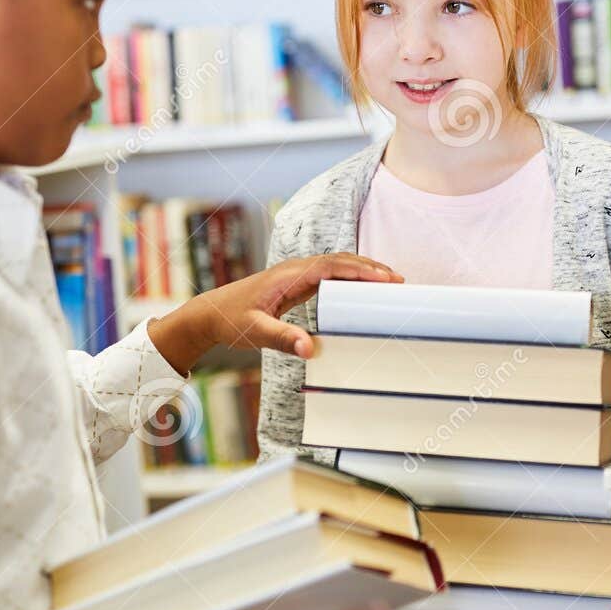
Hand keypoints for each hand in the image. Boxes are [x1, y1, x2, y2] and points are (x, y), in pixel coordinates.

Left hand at [148, 254, 402, 372]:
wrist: (211, 313)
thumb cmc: (231, 320)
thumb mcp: (255, 331)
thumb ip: (282, 338)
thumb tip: (310, 348)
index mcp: (288, 275)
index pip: (331, 266)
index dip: (360, 270)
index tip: (384, 278)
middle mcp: (296, 270)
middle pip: (340, 261)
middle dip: (370, 268)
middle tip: (398, 281)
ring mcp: (297, 275)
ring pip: (337, 266)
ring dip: (363, 271)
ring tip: (391, 282)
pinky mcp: (298, 284)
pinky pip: (330, 276)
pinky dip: (351, 279)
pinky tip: (365, 289)